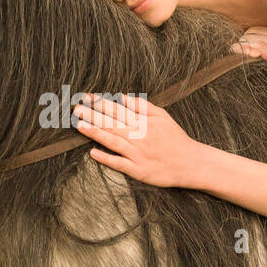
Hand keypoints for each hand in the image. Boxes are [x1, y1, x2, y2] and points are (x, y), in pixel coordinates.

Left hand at [72, 93, 197, 187]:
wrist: (191, 163)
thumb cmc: (175, 139)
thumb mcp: (163, 116)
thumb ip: (142, 106)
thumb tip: (123, 96)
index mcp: (144, 123)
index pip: (118, 110)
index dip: (101, 103)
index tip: (87, 97)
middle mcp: (139, 137)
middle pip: (112, 124)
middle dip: (93, 115)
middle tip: (76, 109)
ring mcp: (138, 154)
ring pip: (113, 141)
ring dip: (95, 133)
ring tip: (80, 125)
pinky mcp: (139, 170)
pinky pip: (120, 164)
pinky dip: (107, 159)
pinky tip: (93, 153)